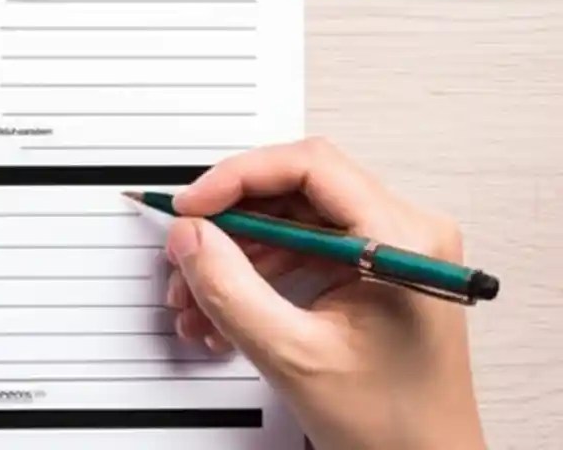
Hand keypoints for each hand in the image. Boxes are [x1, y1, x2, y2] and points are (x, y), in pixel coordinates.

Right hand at [163, 138, 485, 449]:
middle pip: (294, 190)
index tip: (193, 206)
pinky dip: (257, 274)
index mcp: (402, 240)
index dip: (239, 177)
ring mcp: (389, 248)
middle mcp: (405, 232)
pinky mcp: (372, 268)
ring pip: (290, 220)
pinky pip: (301, 248)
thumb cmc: (394, 425)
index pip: (309, 167)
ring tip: (197, 294)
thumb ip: (231, 290)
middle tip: (186, 250)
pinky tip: (224, 308)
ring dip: (236, 254)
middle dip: (229, 224)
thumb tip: (190, 237)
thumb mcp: (294, 354)